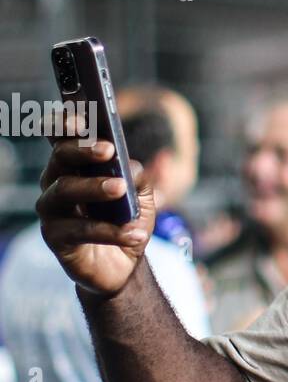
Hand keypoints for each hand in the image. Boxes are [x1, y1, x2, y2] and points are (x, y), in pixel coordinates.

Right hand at [37, 134, 153, 295]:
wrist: (122, 265)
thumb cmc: (126, 220)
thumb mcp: (142, 197)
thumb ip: (139, 178)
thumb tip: (131, 166)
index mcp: (74, 165)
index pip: (61, 136)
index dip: (65, 123)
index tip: (82, 117)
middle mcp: (56, 182)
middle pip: (60, 157)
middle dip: (82, 149)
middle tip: (109, 150)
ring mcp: (52, 210)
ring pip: (64, 190)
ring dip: (94, 187)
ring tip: (121, 188)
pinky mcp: (55, 238)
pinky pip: (81, 230)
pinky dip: (112, 231)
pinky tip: (136, 233)